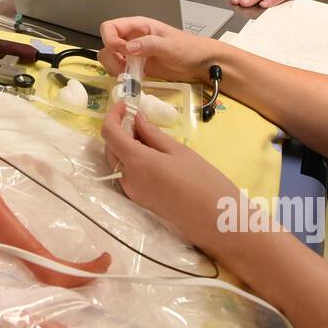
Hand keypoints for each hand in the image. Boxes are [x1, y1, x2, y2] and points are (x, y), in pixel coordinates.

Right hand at [98, 16, 218, 81]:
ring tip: (130, 74)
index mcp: (138, 26)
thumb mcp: (170, 45)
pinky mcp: (136, 66)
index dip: (111, 40)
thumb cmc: (188, 48)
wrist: (199, 63)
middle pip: (106, 44)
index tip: (123, 52)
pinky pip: (119, 70)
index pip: (110, 27)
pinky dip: (121, 76)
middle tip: (125, 67)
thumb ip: (149, 44)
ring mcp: (132, 53)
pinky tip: (135, 79)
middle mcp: (131, 38)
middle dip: (111, 57)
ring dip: (114, 68)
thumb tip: (128, 48)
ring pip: (110, 58)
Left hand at [100, 103, 238, 258]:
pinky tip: (151, 156)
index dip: (113, 115)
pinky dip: (131, 160)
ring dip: (124, 145)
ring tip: (148, 136)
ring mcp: (131, 193)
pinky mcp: (139, 202)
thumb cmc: (205, 182)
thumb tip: (135, 118)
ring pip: (116, 162)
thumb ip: (153, 135)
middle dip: (119, 129)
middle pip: (110, 148)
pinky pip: (126, 175)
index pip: (109, 133)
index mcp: (137, 162)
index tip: (125, 104)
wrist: (218, 222)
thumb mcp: (180, 152)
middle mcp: (127, 178)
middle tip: (140, 118)